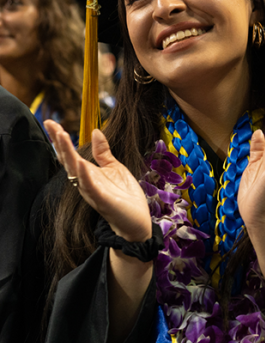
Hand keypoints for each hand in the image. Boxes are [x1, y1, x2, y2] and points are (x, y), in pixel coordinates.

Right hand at [45, 121, 151, 241]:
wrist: (136, 220)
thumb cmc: (124, 195)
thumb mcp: (115, 167)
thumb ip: (103, 152)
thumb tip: (95, 131)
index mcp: (87, 172)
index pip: (70, 153)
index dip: (60, 138)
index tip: (51, 122)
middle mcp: (84, 181)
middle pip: (68, 160)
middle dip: (60, 143)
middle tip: (53, 125)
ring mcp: (91, 190)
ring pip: (74, 171)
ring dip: (68, 154)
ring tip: (62, 137)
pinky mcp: (101, 199)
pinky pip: (89, 186)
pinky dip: (84, 175)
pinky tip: (80, 164)